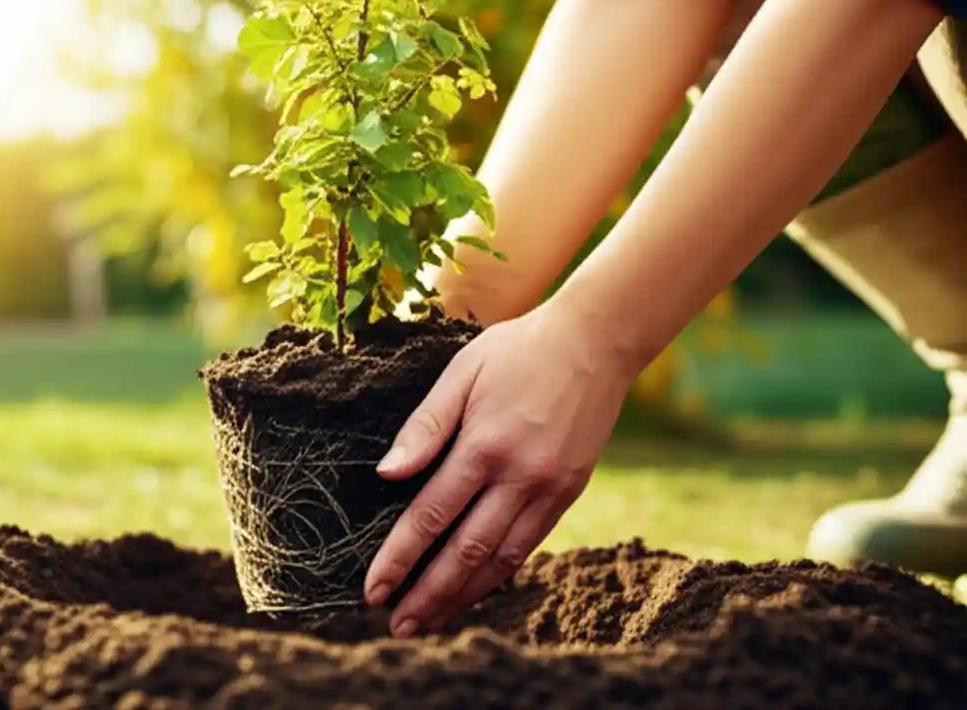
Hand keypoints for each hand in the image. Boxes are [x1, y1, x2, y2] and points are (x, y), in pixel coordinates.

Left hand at [363, 301, 636, 636]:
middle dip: (427, 593)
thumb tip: (387, 474)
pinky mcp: (568, 492)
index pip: (431, 515)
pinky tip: (473, 589)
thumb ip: (425, 426)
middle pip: (465, 551)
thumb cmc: (517, 349)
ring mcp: (549, 489)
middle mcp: (519, 476)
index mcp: (484, 445)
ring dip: (461, 595)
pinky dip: (498, 574)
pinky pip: (528, 545)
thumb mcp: (462, 372)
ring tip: (429, 621)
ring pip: (500, 558)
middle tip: (395, 626)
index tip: (373, 590)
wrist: (594, 341)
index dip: (400, 558)